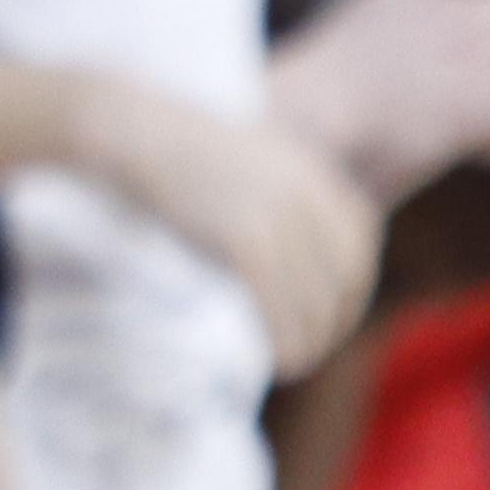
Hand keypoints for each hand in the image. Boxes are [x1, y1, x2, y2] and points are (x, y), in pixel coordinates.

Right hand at [86, 89, 381, 375]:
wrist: (130, 128)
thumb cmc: (167, 143)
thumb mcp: (241, 153)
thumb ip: (271, 183)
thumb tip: (276, 239)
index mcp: (309, 166)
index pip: (359, 236)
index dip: (353, 281)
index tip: (331, 308)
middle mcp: (306, 191)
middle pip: (347, 272)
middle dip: (338, 318)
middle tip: (313, 345)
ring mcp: (279, 215)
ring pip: (317, 297)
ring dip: (313, 340)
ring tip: (294, 361)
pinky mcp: (247, 239)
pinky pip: (282, 303)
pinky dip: (286, 338)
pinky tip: (280, 358)